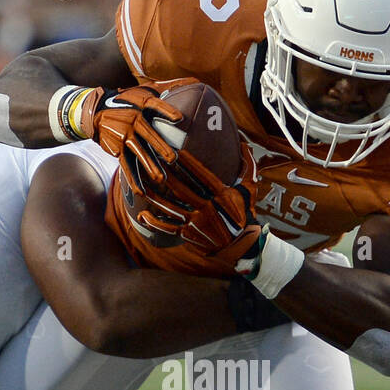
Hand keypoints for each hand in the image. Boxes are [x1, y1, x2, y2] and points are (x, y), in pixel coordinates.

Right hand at [89, 83, 186, 181]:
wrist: (96, 112)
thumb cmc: (125, 103)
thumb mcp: (141, 96)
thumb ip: (161, 102)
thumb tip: (183, 109)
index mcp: (140, 109)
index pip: (155, 108)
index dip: (167, 112)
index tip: (180, 119)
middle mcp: (132, 123)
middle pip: (148, 135)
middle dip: (160, 147)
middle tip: (172, 159)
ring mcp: (124, 138)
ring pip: (139, 153)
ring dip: (149, 166)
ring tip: (160, 179)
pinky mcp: (118, 150)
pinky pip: (127, 166)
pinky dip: (134, 179)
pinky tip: (141, 192)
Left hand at [125, 137, 262, 256]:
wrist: (241, 245)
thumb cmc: (244, 214)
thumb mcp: (250, 190)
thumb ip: (248, 167)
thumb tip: (244, 144)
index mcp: (221, 196)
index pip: (203, 177)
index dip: (190, 165)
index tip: (178, 152)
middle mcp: (207, 209)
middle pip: (182, 190)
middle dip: (166, 175)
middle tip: (152, 162)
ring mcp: (196, 223)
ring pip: (171, 208)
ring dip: (154, 196)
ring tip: (140, 184)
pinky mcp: (189, 234)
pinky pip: (169, 228)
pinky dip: (155, 223)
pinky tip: (142, 215)